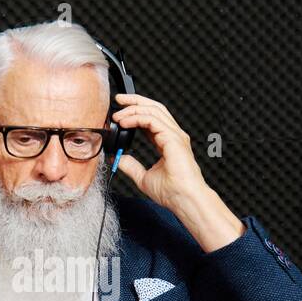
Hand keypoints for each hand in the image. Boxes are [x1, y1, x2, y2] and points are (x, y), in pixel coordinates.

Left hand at [111, 93, 244, 251]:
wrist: (184, 199)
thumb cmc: (172, 192)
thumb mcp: (143, 176)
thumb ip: (131, 165)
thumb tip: (117, 157)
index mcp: (168, 142)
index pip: (152, 118)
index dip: (135, 112)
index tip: (119, 113)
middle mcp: (173, 135)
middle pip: (154, 108)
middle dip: (135, 101)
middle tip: (118, 100)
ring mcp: (175, 135)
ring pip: (154, 111)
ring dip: (133, 109)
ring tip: (118, 115)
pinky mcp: (174, 139)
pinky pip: (153, 121)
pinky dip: (137, 118)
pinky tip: (125, 122)